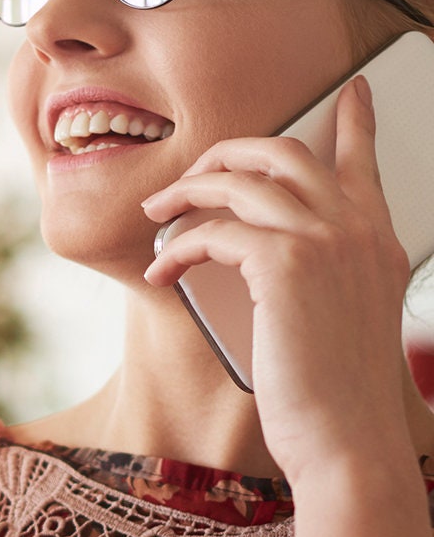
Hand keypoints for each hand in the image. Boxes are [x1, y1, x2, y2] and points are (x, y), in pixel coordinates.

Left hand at [141, 79, 412, 483]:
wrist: (348, 445)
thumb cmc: (335, 398)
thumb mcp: (338, 323)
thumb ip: (316, 277)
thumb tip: (260, 257)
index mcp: (379, 242)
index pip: (363, 162)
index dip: (353, 121)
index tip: (346, 91)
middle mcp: (358, 231)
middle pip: (285, 152)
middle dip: (226, 153)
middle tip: (190, 176)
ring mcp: (326, 242)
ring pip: (241, 181)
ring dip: (187, 193)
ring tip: (156, 214)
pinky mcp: (286, 264)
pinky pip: (213, 232)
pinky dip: (177, 248)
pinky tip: (160, 271)